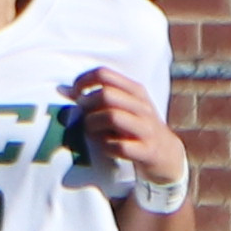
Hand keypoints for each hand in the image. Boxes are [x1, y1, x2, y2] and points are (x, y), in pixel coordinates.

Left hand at [67, 66, 185, 186]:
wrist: (167, 156)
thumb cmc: (136, 129)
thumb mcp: (124, 108)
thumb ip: (97, 98)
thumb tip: (63, 90)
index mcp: (135, 91)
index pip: (104, 73)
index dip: (83, 81)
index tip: (75, 95)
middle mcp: (142, 106)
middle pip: (106, 95)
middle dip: (88, 106)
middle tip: (84, 117)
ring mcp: (146, 129)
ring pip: (112, 117)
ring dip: (94, 125)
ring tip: (92, 132)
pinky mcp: (147, 151)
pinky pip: (119, 146)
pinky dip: (106, 147)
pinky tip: (106, 148)